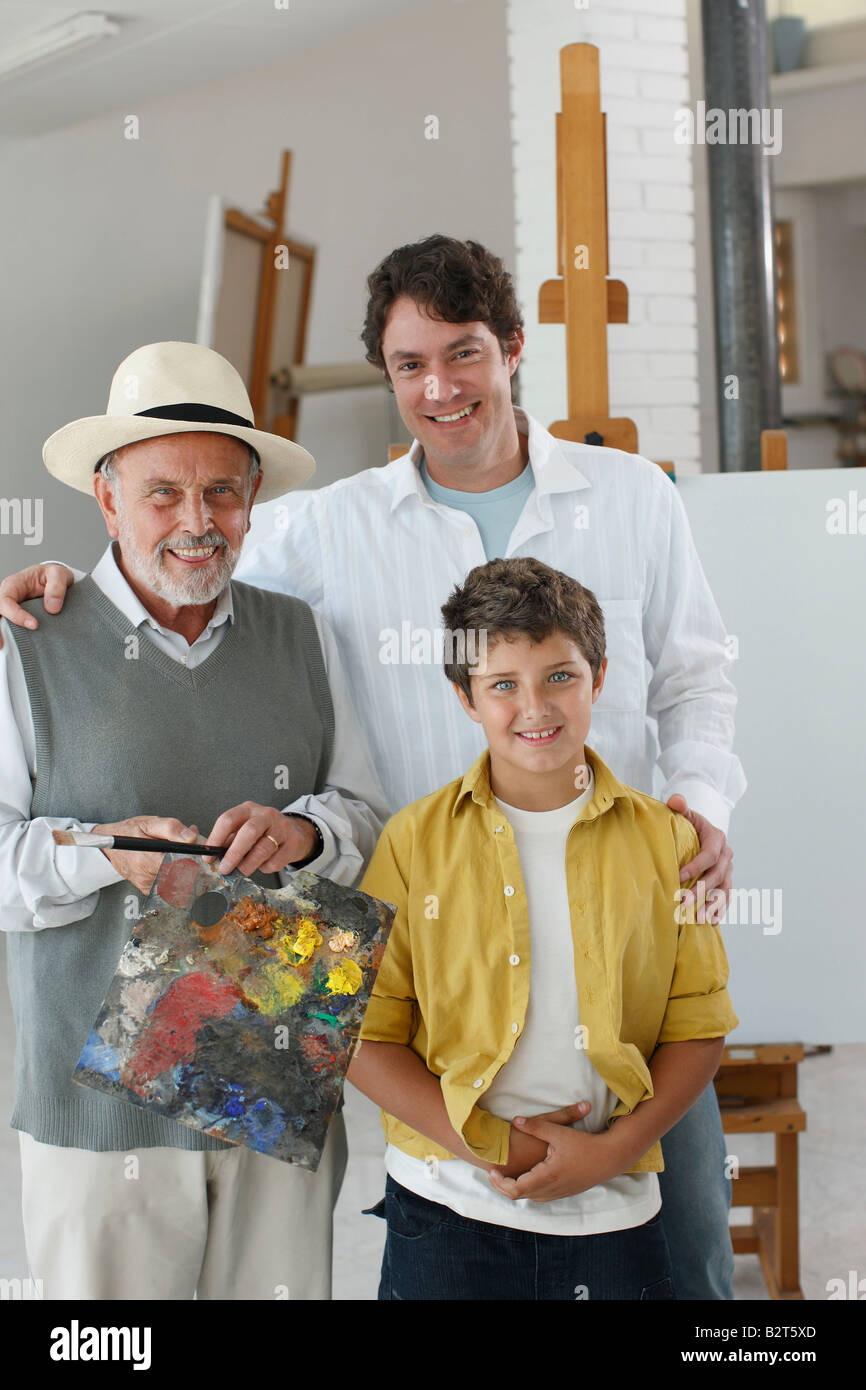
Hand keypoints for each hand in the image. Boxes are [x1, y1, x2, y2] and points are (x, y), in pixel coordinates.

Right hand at [0, 563, 74, 644]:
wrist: (58, 580)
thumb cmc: (53, 575)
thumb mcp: (58, 574)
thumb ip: (57, 587)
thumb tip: (52, 608)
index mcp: (14, 584)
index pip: (6, 601)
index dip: (16, 614)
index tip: (34, 625)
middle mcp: (8, 597)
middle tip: (4, 645)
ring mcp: (11, 609)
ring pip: (0, 622)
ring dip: (1, 635)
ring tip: (5, 647)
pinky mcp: (17, 618)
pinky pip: (9, 628)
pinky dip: (9, 637)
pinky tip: (15, 647)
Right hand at [91, 815, 199, 895]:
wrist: (111, 848)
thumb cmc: (129, 833)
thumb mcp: (149, 823)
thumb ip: (171, 828)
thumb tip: (192, 836)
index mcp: (147, 859)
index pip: (182, 866)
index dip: (197, 861)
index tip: (205, 855)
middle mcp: (147, 877)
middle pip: (184, 877)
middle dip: (196, 865)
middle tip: (199, 854)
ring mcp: (148, 886)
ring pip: (180, 884)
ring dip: (190, 872)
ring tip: (187, 857)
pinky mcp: (149, 891)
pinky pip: (172, 888)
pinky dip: (180, 878)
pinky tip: (179, 866)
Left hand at [205, 803, 316, 876]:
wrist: (292, 833)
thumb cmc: (261, 833)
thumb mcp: (242, 830)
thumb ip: (227, 841)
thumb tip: (212, 857)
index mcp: (247, 810)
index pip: (228, 819)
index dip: (215, 839)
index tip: (208, 857)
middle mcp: (265, 815)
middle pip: (249, 832)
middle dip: (234, 854)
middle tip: (225, 869)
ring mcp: (282, 827)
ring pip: (263, 849)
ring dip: (248, 865)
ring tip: (241, 872)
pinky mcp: (293, 843)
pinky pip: (276, 861)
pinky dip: (265, 868)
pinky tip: (263, 864)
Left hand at [487, 1105, 620, 1202]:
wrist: (610, 1158)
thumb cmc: (585, 1145)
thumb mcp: (559, 1133)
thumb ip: (536, 1126)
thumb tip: (516, 1120)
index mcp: (548, 1176)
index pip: (516, 1189)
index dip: (500, 1182)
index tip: (492, 1169)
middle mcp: (552, 1189)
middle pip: (519, 1195)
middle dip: (503, 1186)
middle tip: (492, 1173)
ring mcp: (559, 1193)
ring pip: (530, 1197)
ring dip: (515, 1188)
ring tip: (504, 1175)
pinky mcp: (565, 1191)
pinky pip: (540, 1196)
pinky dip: (528, 1189)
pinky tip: (526, 1177)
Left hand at [666, 795, 731, 923]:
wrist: (703, 831)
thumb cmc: (689, 823)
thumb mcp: (686, 813)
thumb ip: (680, 806)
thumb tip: (675, 801)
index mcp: (717, 838)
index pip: (709, 854)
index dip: (696, 866)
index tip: (679, 876)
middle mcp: (726, 855)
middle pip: (716, 875)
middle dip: (701, 889)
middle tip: (685, 902)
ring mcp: (728, 869)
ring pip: (723, 889)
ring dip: (712, 904)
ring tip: (700, 918)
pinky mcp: (726, 880)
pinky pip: (726, 896)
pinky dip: (720, 909)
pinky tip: (712, 922)